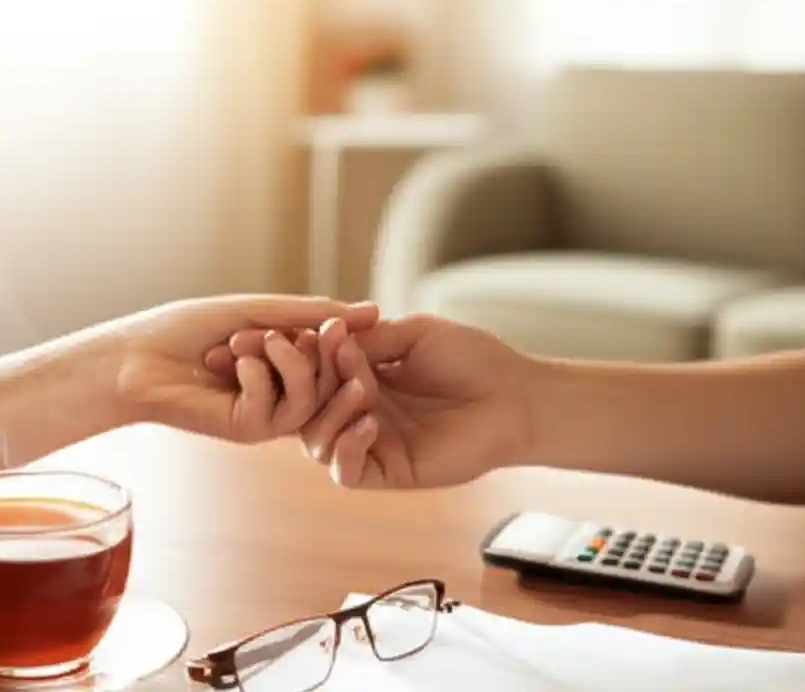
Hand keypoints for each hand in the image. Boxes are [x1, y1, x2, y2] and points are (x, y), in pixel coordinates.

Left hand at [107, 295, 377, 442]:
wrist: (135, 354)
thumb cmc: (188, 329)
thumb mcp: (258, 312)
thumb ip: (310, 314)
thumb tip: (374, 311)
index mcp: (287, 368)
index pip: (338, 361)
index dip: (343, 340)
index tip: (336, 320)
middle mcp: (280, 395)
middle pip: (334, 386)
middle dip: (328, 355)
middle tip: (317, 330)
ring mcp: (264, 416)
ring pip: (309, 402)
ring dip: (291, 365)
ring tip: (260, 340)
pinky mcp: (242, 430)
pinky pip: (275, 411)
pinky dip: (260, 377)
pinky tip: (234, 361)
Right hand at [229, 314, 531, 487]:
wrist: (515, 396)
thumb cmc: (472, 359)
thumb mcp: (413, 333)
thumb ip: (369, 338)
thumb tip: (325, 334)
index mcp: (360, 377)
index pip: (312, 371)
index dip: (297, 354)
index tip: (288, 331)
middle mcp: (358, 412)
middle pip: (305, 405)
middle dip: (306, 379)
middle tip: (317, 352)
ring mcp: (371, 443)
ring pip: (316, 440)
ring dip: (330, 411)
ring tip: (362, 386)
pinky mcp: (388, 472)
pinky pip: (345, 471)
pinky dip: (347, 447)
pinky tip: (369, 422)